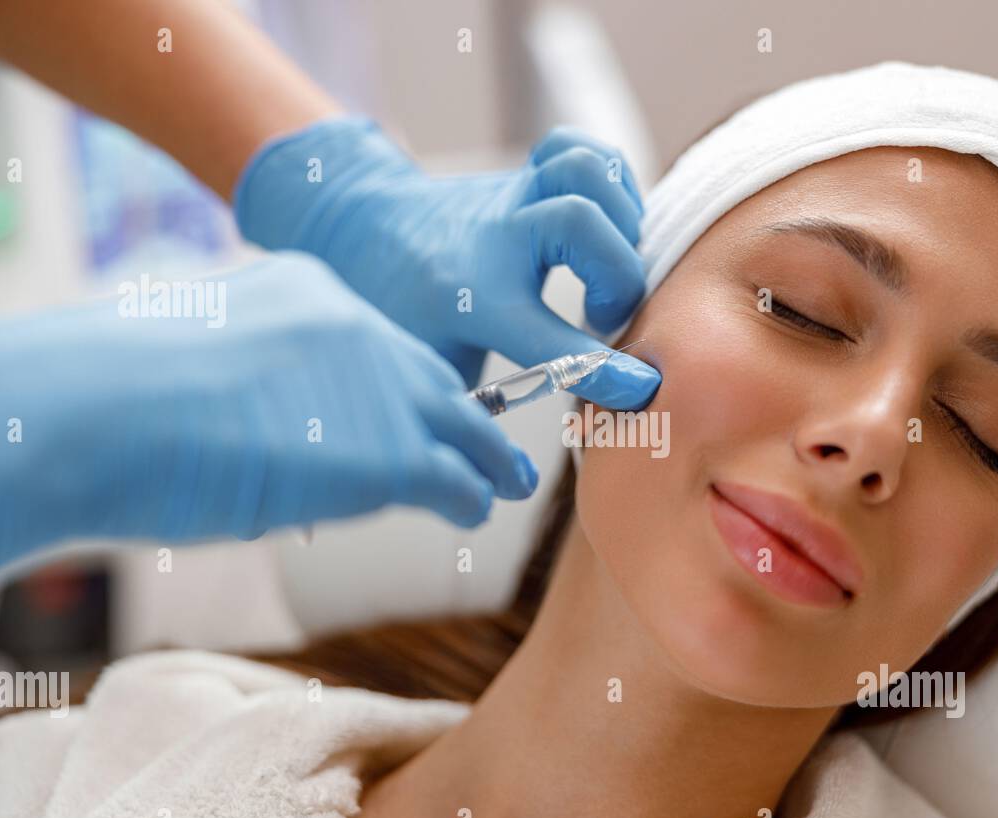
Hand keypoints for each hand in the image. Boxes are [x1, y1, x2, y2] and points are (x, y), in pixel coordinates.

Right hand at [0, 253, 536, 587]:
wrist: (101, 413)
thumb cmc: (115, 394)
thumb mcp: (198, 358)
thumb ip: (255, 379)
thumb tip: (264, 428)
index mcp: (306, 292)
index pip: (376, 345)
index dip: (401, 387)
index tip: (417, 411)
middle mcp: (358, 327)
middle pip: (430, 377)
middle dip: (460, 413)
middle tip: (489, 440)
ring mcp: (381, 388)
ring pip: (460, 424)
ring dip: (489, 457)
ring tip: (509, 480)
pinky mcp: (393, 454)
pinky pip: (456, 477)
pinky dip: (475, 496)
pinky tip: (479, 511)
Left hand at [233, 116, 660, 407]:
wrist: (357, 226)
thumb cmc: (397, 309)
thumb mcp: (425, 369)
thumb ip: (468, 418)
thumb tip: (505, 488)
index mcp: (470, 297)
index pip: (549, 336)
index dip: (603, 370)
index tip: (640, 390)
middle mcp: (496, 237)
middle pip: (577, 222)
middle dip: (616, 272)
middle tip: (604, 312)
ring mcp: (513, 195)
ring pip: (582, 169)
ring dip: (619, 216)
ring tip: (613, 262)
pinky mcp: (527, 173)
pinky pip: (581, 149)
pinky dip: (611, 180)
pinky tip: (609, 224)